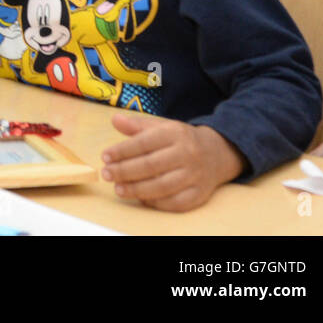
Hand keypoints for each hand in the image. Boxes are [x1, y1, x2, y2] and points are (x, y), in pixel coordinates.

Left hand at [101, 113, 244, 210]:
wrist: (217, 153)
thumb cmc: (180, 139)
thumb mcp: (161, 126)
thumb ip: (137, 125)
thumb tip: (115, 119)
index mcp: (175, 133)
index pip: (144, 143)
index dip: (122, 151)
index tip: (105, 156)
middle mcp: (187, 154)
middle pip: (151, 166)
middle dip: (124, 171)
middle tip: (106, 174)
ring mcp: (195, 176)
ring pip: (162, 186)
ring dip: (137, 189)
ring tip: (118, 189)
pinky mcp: (199, 194)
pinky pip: (175, 203)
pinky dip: (156, 203)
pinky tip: (140, 199)